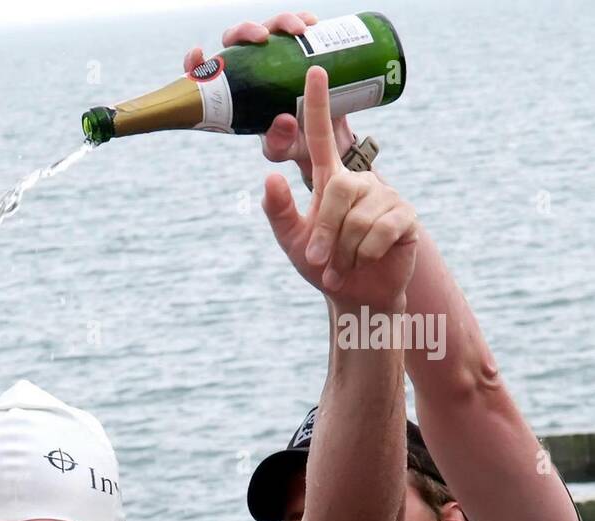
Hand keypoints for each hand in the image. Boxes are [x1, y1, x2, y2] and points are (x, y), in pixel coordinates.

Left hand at [183, 11, 354, 183]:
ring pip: (268, 28)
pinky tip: (313, 23)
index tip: (197, 54)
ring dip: (280, 22)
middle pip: (237, 40)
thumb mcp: (284, 148)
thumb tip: (284, 122)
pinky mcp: (298, 50)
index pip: (207, 74)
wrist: (328, 136)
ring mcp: (274, 56)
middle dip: (246, 31)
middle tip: (264, 38)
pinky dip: (302, 19)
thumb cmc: (295, 142)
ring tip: (301, 30)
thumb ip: (279, 143)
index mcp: (235, 93)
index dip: (196, 63)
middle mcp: (251, 69)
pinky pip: (296, 27)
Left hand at [262, 66, 416, 310]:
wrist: (356, 296)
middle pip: (338, 190)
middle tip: (320, 260)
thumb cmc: (324, 266)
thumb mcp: (293, 241)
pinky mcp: (405, 217)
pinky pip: (381, 229)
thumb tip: (269, 177)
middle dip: (326, 230)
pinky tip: (365, 261)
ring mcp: (385, 196)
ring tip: (345, 264)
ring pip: (359, 215)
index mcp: (330, 181)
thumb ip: (280, 211)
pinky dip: (366, 252)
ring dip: (345, 249)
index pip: (324, 136)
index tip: (314, 70)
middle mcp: (359, 182)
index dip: (319, 104)